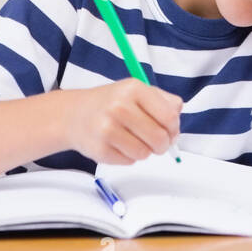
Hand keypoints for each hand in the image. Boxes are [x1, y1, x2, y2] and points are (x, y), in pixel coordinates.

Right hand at [64, 79, 182, 164]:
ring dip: (144, 151)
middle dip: (162, 144)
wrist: (74, 114)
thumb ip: (163, 101)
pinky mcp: (99, 150)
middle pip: (159, 138)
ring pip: (145, 153)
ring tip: (132, 139)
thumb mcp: (137, 91)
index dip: (174, 128)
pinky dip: (128, 157)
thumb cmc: (111, 103)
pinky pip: (129, 161)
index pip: (169, 116)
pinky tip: (118, 144)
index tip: (170, 131)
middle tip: (154, 141)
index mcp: (133, 89)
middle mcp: (119, 107)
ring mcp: (107, 129)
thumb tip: (177, 119)